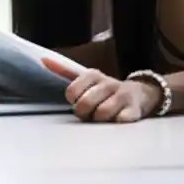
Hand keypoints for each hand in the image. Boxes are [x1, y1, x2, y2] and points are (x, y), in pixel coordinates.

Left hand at [42, 58, 162, 122]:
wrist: (140, 94)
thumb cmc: (105, 89)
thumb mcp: (86, 78)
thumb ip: (64, 70)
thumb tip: (42, 59)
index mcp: (93, 74)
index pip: (71, 91)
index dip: (73, 100)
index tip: (77, 100)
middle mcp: (108, 83)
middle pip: (85, 104)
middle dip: (84, 113)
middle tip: (88, 113)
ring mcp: (123, 96)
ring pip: (102, 113)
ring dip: (99, 120)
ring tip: (101, 117)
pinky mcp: (135, 110)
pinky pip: (119, 121)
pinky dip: (114, 123)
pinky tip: (115, 120)